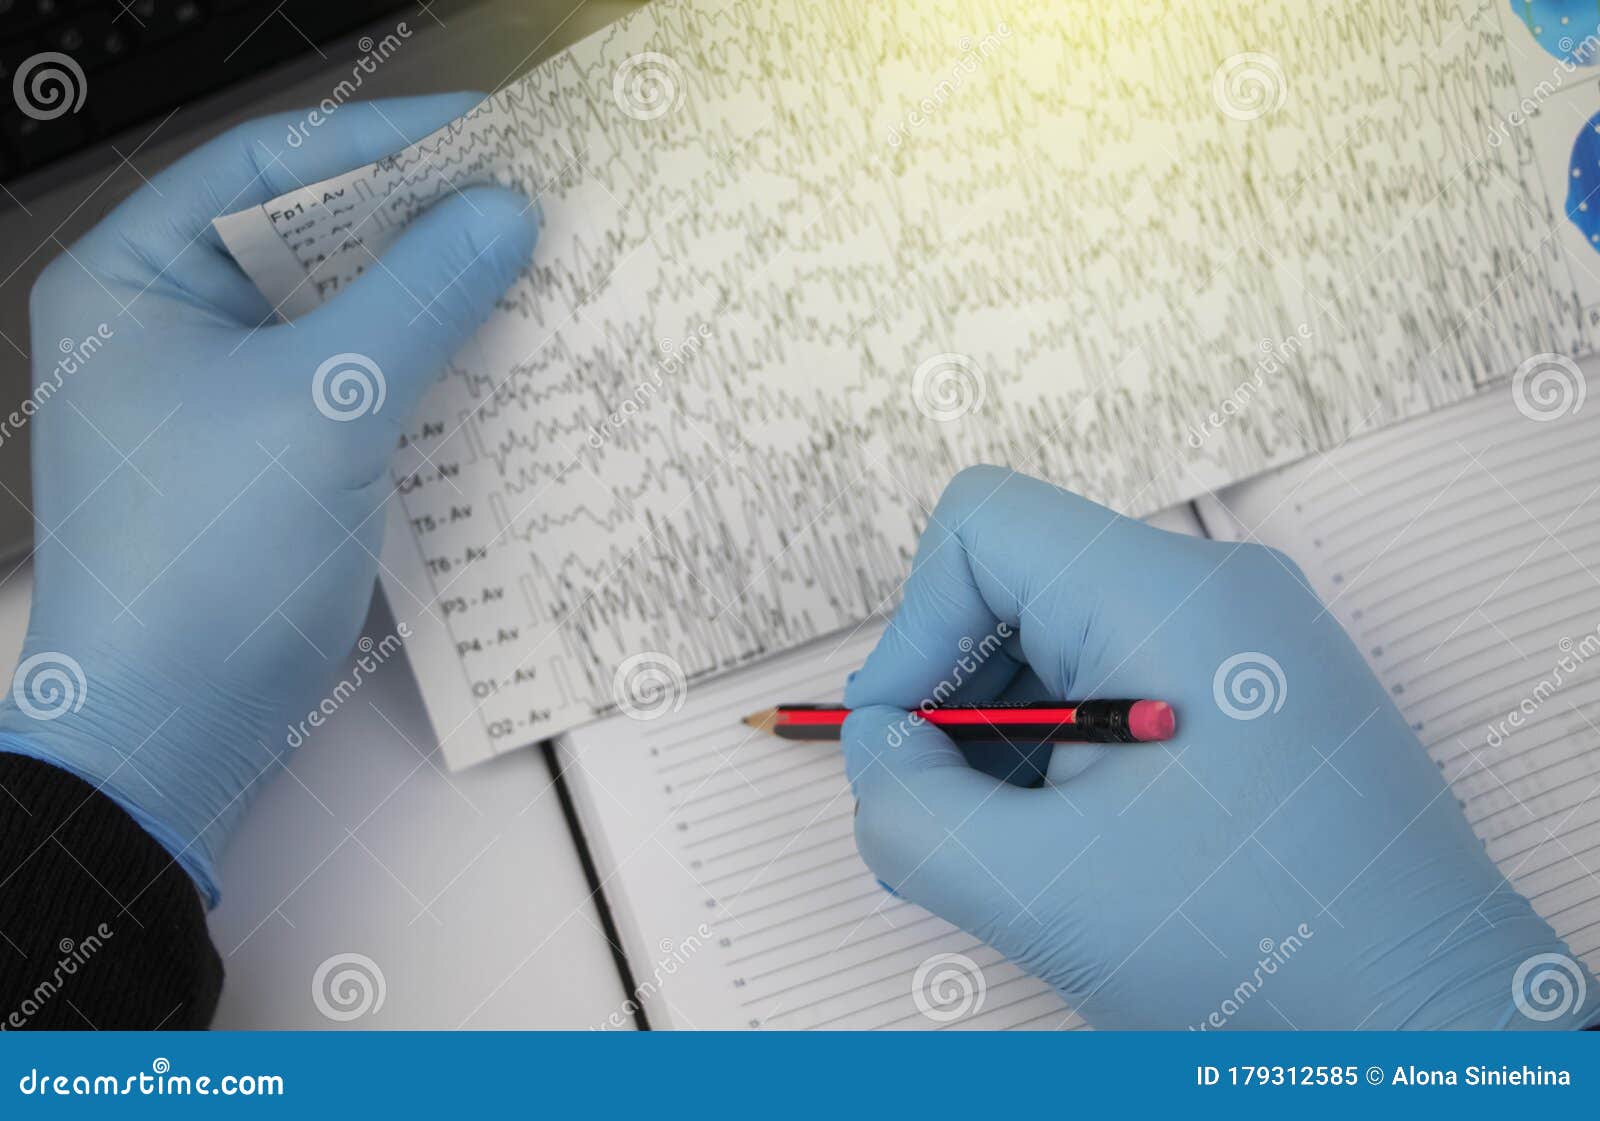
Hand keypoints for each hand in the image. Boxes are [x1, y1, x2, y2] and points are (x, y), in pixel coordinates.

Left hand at [0, 94, 536, 902]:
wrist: (176, 730)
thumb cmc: (197, 568)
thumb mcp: (324, 405)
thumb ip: (418, 296)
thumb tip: (498, 216)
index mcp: (138, 278)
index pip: (269, 167)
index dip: (381, 142)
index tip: (484, 137)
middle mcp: (173, 323)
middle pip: (314, 237)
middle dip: (419, 225)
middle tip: (522, 206)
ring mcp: (226, 392)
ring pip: (347, 313)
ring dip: (432, 300)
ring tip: (524, 276)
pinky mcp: (278, 454)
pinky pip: (362, 381)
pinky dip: (425, 369)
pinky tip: (495, 360)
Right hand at [843, 466, 1598, 1027]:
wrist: (1429, 1026)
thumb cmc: (1267, 954)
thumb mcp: (1039, 892)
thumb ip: (908, 809)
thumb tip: (877, 748)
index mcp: (1172, 601)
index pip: (982, 527)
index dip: (912, 630)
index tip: (903, 743)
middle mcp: (1215, 593)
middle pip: (1014, 587)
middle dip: (952, 701)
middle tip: (938, 817)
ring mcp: (1241, 641)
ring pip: (1058, 641)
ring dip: (1001, 740)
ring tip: (1005, 851)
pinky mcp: (1250, 693)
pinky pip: (1115, 685)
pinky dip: (1061, 755)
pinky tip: (1063, 844)